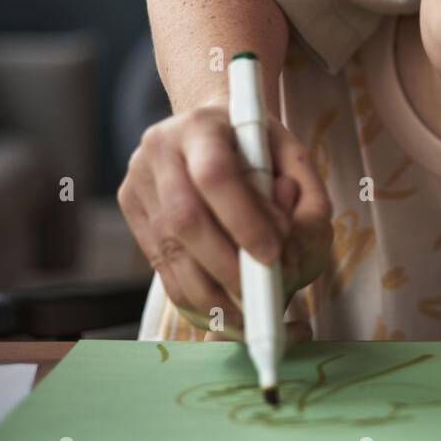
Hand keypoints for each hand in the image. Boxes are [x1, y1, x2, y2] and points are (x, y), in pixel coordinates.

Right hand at [117, 97, 333, 338]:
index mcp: (202, 125)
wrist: (214, 133)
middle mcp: (161, 148)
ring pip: (169, 250)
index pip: (215, 174)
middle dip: (226, 266)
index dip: (243, 219)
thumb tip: (286, 242)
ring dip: (210, 292)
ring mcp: (139, 181)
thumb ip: (307, 199)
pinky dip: (194, 296)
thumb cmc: (260, 150)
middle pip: (184, 218)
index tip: (272, 256)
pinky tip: (223, 309)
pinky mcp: (133, 212)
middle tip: (260, 298)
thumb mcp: (296, 162)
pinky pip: (161, 266)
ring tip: (247, 315)